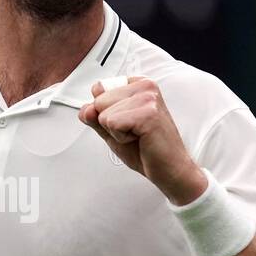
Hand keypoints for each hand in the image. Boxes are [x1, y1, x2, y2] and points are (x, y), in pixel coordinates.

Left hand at [78, 76, 207, 205]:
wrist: (170, 170)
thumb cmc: (146, 150)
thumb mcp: (113, 131)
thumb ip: (96, 118)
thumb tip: (85, 109)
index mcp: (138, 85)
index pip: (98, 89)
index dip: (106, 113)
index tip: (128, 123)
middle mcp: (145, 86)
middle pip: (99, 101)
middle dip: (110, 123)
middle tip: (134, 132)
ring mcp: (148, 97)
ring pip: (104, 114)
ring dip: (117, 132)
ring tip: (139, 136)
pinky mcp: (148, 113)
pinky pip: (112, 123)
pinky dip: (121, 137)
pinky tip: (141, 139)